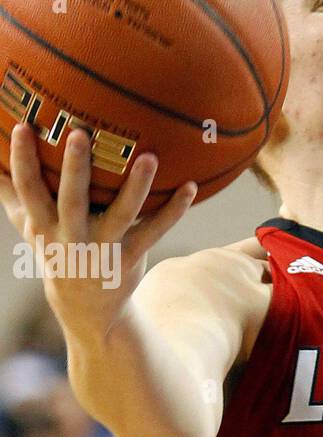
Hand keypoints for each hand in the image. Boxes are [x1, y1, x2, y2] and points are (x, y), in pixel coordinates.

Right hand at [0, 124, 196, 343]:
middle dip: (74, 168)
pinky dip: (174, 210)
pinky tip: (190, 187)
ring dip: (137, 187)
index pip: (28, 190)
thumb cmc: (57, 251)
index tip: (24, 127)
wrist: (86, 310)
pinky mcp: (131, 257)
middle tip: (79, 134)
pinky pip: (154, 231)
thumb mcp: (30, 227)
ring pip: (121, 215)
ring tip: (151, 157)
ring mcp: (104, 248)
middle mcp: (72, 236)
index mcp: (44, 226)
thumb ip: (11, 193)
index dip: (23, 160)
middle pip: (72, 200)